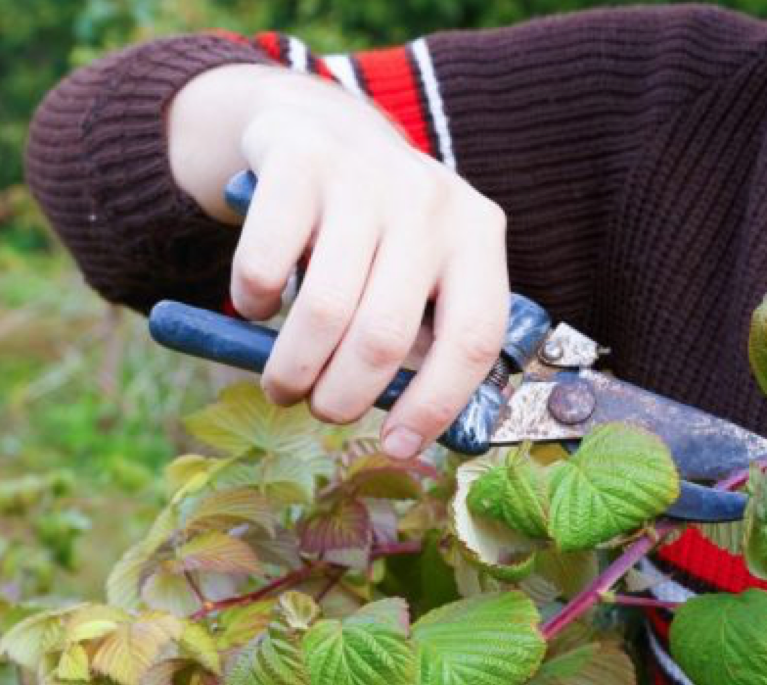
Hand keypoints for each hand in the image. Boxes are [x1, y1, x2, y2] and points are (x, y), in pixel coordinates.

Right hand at [168, 65, 509, 457]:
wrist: (321, 126)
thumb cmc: (381, 230)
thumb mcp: (425, 270)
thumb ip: (428, 334)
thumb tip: (407, 429)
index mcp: (479, 235)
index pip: (472, 338)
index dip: (436, 403)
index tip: (399, 445)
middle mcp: (431, 201)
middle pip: (387, 336)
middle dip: (345, 396)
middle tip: (323, 410)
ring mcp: (367, 176)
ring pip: (325, 311)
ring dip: (293, 369)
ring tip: (284, 384)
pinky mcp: (300, 161)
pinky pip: (268, 267)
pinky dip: (255, 303)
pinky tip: (261, 305)